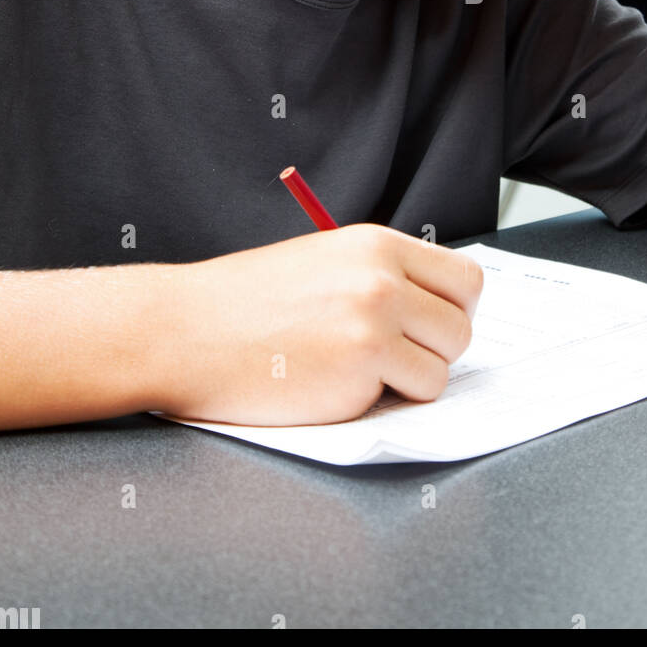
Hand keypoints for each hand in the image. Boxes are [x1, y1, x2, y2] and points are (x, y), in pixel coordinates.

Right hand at [157, 225, 482, 426]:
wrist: (182, 331)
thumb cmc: (241, 304)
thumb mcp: (322, 262)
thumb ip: (379, 276)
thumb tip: (434, 308)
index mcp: (375, 244)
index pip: (464, 277)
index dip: (454, 309)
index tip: (431, 327)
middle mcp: (382, 278)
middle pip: (462, 324)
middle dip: (437, 349)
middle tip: (395, 358)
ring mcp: (374, 324)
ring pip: (444, 365)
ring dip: (413, 380)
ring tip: (361, 373)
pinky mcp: (360, 371)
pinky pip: (415, 396)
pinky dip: (388, 402)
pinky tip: (341, 386)